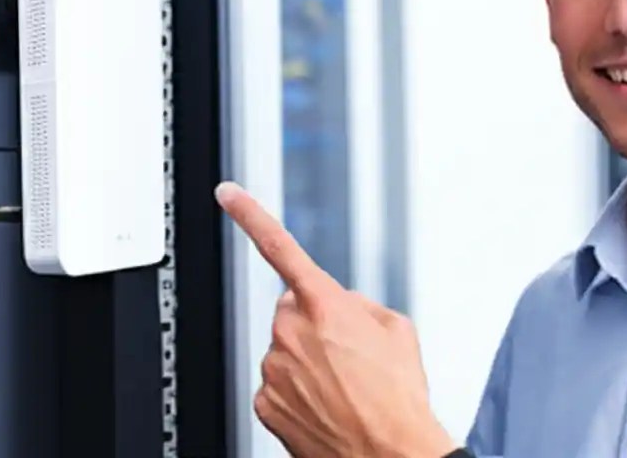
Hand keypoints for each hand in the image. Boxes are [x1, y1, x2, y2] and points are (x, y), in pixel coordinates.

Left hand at [216, 182, 456, 457]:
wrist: (388, 455)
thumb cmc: (398, 400)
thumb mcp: (399, 331)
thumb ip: (362, 304)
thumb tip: (344, 306)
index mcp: (325, 304)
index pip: (280, 247)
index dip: (249, 215)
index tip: (227, 194)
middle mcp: (291, 332)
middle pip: (292, 309)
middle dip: (314, 321)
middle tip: (347, 352)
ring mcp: (274, 369)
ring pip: (285, 350)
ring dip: (308, 361)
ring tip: (344, 387)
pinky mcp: (264, 402)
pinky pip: (277, 384)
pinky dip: (298, 392)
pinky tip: (326, 405)